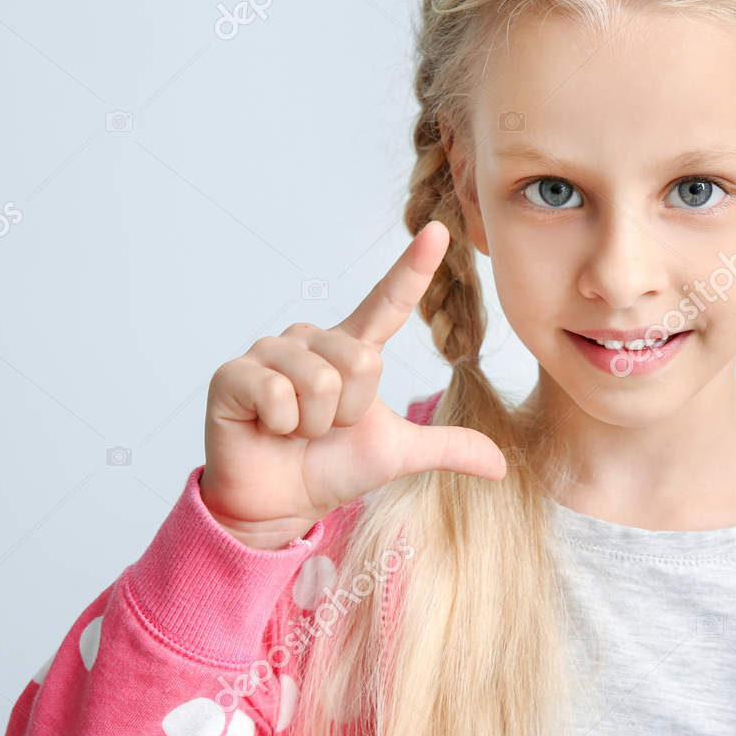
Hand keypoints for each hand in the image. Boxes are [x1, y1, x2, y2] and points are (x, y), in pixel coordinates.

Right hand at [198, 220, 505, 547]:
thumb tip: (503, 466)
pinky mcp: (233, 373)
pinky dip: (282, 426)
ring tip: (296, 431)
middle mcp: (311, 339)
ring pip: (323, 381)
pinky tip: (268, 430)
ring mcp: (269, 352)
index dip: (412, 268)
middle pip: (363, 361)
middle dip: (351, 412)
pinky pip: (279, 395)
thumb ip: (447, 448)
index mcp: (352, 348)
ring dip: (316, 424)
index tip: (436, 230)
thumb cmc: (330, 468)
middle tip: (325, 429)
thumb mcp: (397, 455)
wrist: (277, 505)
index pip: (388, 302)